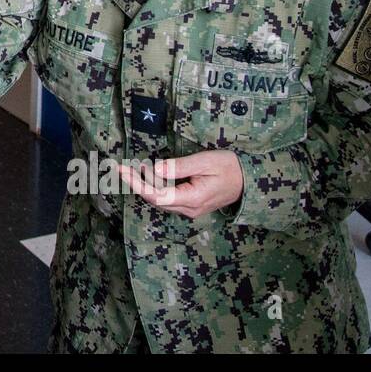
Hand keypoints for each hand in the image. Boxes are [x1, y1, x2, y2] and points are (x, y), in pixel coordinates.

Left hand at [116, 150, 243, 219]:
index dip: (136, 184)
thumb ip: (179, 166)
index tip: (121, 170)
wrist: (249, 181)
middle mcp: (188, 209)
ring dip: (145, 184)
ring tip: (136, 167)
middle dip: (136, 183)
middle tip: (122, 166)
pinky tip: (151, 173)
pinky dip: (156, 186)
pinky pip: (167, 198)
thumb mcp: (204, 162)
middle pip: (154, 199)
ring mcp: (189, 209)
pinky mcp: (190, 205)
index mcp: (191, 199)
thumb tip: (154, 169)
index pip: (155, 195)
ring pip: (160, 200)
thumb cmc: (228, 167)